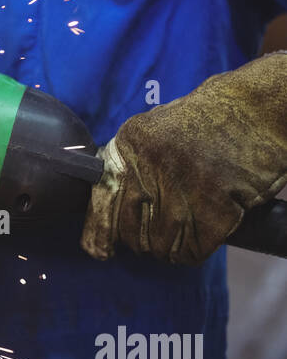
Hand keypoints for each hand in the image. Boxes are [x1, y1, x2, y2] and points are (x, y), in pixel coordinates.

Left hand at [81, 52, 286, 264]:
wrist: (259, 109)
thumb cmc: (213, 118)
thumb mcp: (159, 129)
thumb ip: (134, 162)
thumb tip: (109, 204)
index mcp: (131, 146)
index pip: (102, 201)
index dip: (100, 232)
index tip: (100, 249)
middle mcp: (149, 168)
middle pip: (131, 230)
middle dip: (143, 239)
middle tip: (161, 233)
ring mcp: (181, 189)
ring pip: (160, 245)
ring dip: (172, 246)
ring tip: (187, 231)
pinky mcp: (213, 208)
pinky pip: (192, 249)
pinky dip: (197, 249)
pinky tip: (206, 234)